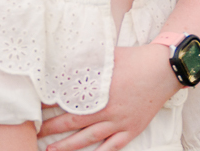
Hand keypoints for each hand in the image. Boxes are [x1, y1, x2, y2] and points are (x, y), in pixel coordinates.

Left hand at [36, 43, 178, 150]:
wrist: (164, 69)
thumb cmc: (135, 59)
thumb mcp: (108, 57)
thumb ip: (88, 63)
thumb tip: (67, 64)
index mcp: (100, 93)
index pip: (68, 104)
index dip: (51, 108)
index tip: (35, 110)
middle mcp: (108, 111)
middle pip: (74, 124)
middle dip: (53, 129)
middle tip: (35, 133)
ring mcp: (121, 122)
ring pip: (90, 139)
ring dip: (69, 146)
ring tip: (51, 150)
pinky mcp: (133, 129)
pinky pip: (114, 146)